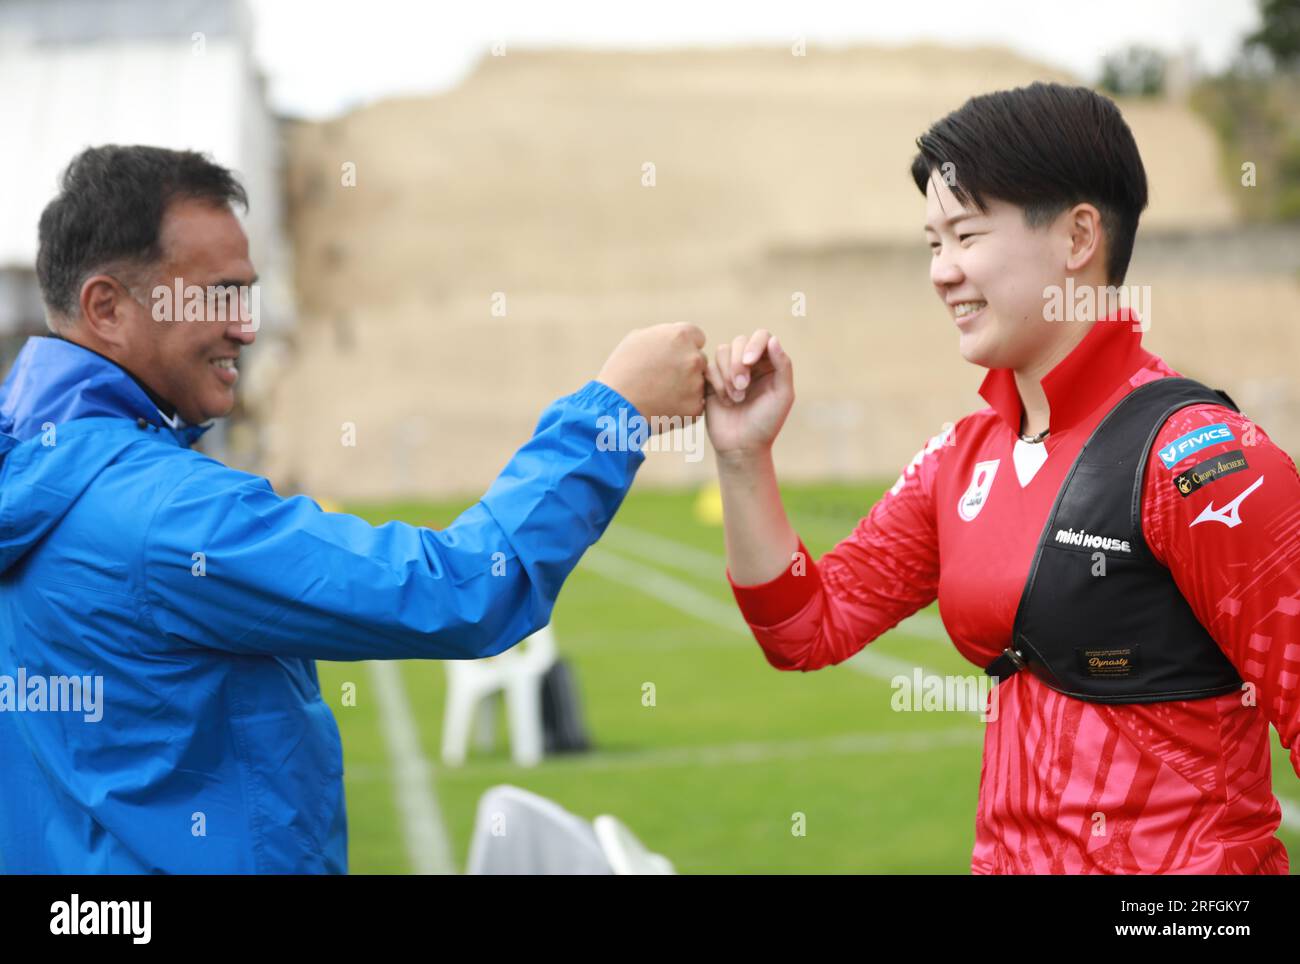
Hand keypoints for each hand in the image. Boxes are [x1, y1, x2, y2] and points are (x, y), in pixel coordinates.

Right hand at [596, 323, 706, 429]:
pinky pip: (694, 404)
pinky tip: (663, 406)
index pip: (697, 338)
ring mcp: (696, 384)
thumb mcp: (638, 339)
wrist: (614, 405)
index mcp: (681, 336)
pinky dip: (683, 406)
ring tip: (659, 393)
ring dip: (686, 387)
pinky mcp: (695, 407)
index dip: (682, 347)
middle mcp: (693, 358)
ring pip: (698, 383)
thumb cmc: (622, 369)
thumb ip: (665, 335)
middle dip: (686, 367)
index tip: (668, 357)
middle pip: (700, 360)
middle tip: (662, 378)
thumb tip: (681, 337)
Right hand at [704, 329, 793, 458]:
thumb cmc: (766, 423)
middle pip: (739, 341)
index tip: (750, 362)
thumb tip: (774, 340)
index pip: (762, 337)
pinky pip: (708, 367)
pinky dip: (716, 383)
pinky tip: (724, 401)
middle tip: (742, 387)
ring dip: (727, 375)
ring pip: (721, 351)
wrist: (742, 446)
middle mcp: (749, 363)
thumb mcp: (783, 395)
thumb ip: (783, 366)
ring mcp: (729, 370)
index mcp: (769, 363)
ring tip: (735, 398)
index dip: (754, 344)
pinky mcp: (711, 380)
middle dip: (738, 364)